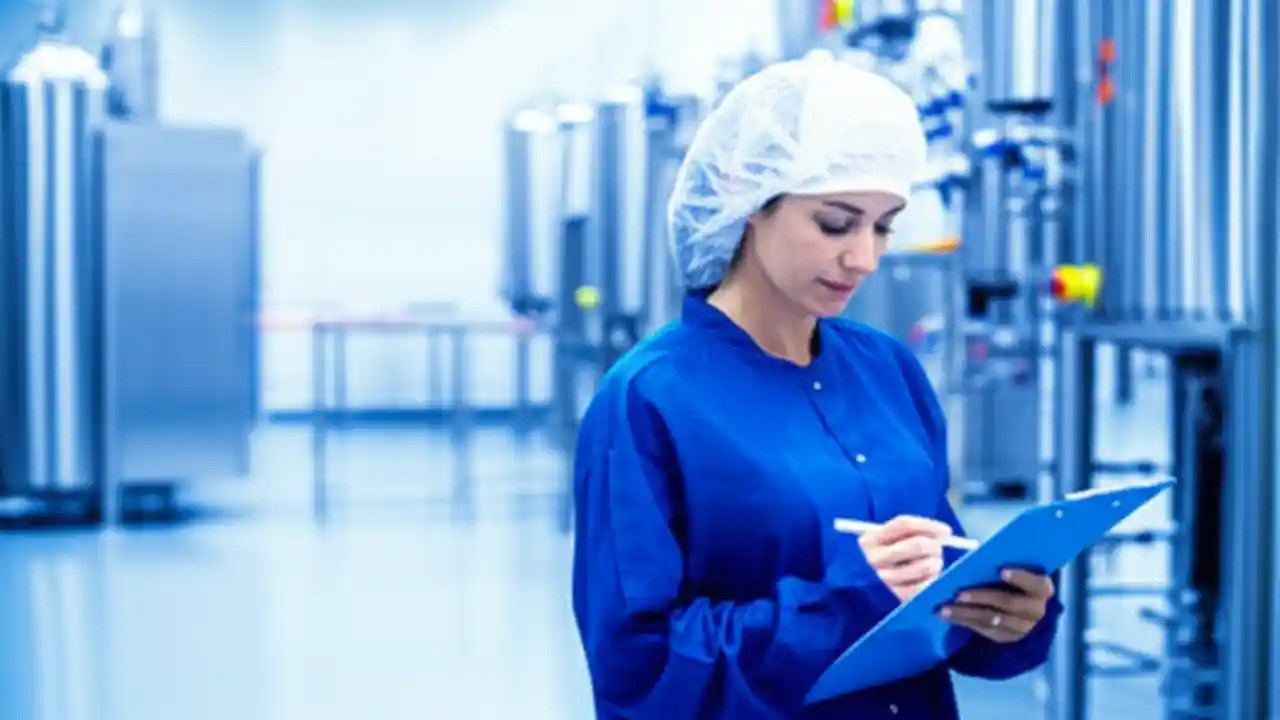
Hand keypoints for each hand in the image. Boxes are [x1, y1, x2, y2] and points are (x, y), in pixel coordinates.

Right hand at [858, 515, 953, 601]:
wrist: (884, 582)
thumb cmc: (894, 554)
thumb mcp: (894, 538)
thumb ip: (915, 530)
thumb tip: (943, 532)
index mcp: (870, 540)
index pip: (904, 524)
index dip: (928, 525)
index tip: (946, 531)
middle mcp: (875, 559)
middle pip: (918, 544)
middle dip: (934, 545)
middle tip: (936, 549)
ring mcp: (886, 579)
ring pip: (926, 565)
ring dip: (936, 563)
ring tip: (931, 564)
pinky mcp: (900, 595)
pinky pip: (928, 585)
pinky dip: (934, 579)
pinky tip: (929, 578)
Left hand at [939, 568, 1054, 642]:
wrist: (1019, 602)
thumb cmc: (1011, 575)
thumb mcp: (1013, 566)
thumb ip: (1001, 561)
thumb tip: (976, 553)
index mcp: (1042, 588)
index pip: (1036, 584)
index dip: (1021, 577)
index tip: (1001, 570)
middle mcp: (1037, 610)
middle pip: (1010, 603)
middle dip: (982, 597)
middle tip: (959, 593)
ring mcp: (1023, 627)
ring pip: (993, 620)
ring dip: (967, 613)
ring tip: (945, 608)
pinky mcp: (1007, 637)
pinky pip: (985, 631)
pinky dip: (965, 622)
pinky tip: (949, 616)